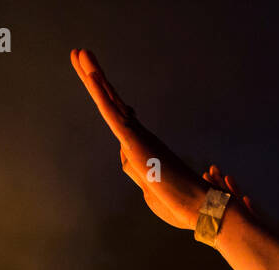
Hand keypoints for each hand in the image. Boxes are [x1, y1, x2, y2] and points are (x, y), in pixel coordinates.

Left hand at [70, 49, 248, 230]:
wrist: (199, 209)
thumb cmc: (181, 205)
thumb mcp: (149, 192)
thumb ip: (136, 172)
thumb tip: (125, 155)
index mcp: (143, 147)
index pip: (120, 117)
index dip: (107, 96)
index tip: (97, 78)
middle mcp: (141, 136)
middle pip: (112, 101)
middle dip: (96, 77)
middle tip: (80, 53)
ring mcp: (137, 137)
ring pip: (109, 102)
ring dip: (93, 76)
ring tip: (79, 52)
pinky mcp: (134, 142)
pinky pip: (112, 114)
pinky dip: (101, 94)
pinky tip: (91, 76)